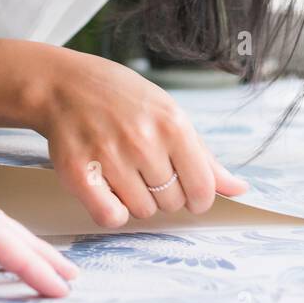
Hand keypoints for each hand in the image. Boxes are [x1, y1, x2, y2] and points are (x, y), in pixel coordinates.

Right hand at [30, 47, 248, 227]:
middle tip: (145, 171)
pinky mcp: (79, 172)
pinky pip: (111, 217)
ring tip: (123, 173)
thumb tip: (239, 189)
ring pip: (142, 212)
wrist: (64, 85)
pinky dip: (112, 211)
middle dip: (164, 194)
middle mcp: (143, 141)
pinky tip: (108, 190)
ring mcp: (109, 157)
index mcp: (172, 124)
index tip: (188, 194)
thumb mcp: (168, 114)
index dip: (198, 199)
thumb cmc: (121, 99)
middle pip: (172, 203)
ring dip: (136, 201)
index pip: (202, 188)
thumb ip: (203, 156)